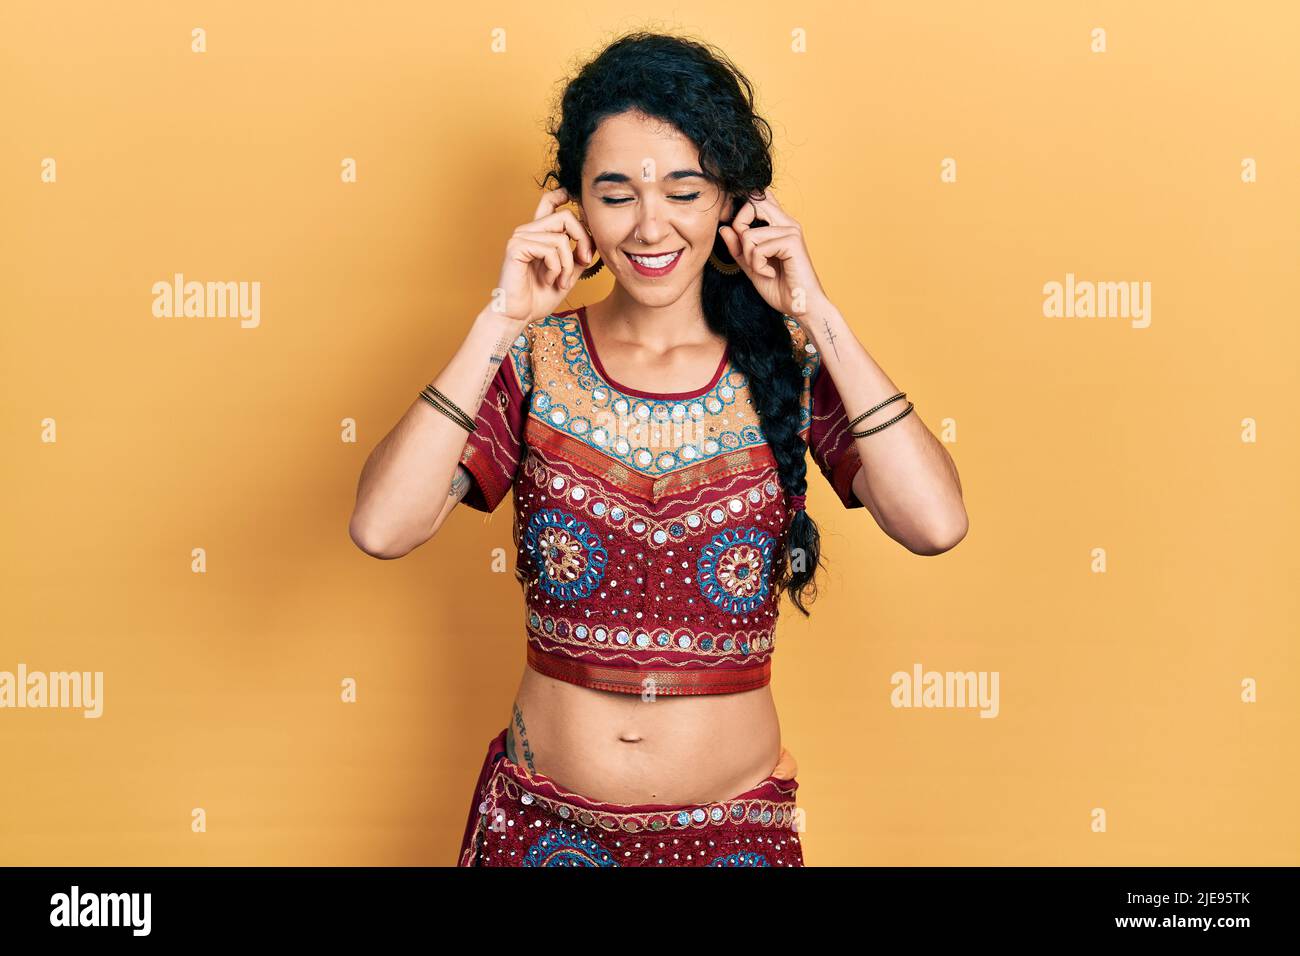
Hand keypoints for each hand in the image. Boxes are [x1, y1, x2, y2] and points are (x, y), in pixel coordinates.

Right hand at [492, 187, 594, 324]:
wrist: (518, 315)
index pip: (549, 202)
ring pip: (561, 238)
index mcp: (538, 234)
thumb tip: (594, 239)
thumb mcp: (568, 273)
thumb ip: (578, 255)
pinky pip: (550, 250)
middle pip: (565, 215)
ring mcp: (520, 237)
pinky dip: (556, 269)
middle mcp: (528, 231)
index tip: (575, 199)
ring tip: (561, 281)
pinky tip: (548, 280)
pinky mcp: (516, 247)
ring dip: (568, 265)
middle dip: (583, 239)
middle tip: (586, 261)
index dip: (564, 195)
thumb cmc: (539, 297)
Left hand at [717, 189, 829, 328]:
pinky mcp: (792, 241)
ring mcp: (791, 230)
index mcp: (779, 224)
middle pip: (752, 205)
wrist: (801, 306)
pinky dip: (758, 266)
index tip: (740, 237)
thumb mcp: (751, 266)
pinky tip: (770, 274)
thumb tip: (724, 228)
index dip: (742, 213)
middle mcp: (786, 222)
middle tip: (749, 254)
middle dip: (740, 230)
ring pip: (749, 233)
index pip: (758, 199)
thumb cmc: (781, 288)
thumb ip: (738, 247)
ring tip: (762, 269)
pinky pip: (758, 249)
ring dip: (749, 258)